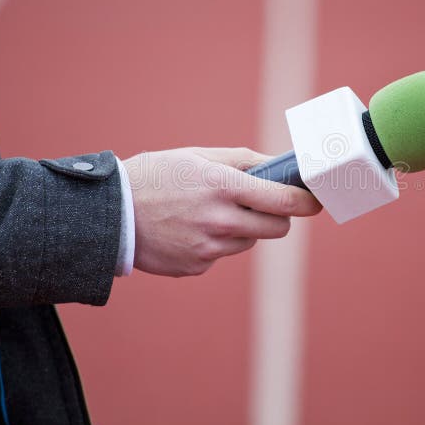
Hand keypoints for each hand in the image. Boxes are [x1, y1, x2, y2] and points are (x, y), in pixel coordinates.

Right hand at [121, 147, 321, 276]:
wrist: (110, 213)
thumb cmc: (156, 176)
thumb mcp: (198, 157)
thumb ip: (242, 160)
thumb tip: (278, 164)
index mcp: (223, 187)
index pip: (283, 201)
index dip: (306, 203)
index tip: (314, 202)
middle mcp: (220, 220)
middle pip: (276, 228)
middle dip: (277, 216)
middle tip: (263, 205)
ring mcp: (208, 248)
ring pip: (249, 241)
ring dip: (242, 228)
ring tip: (209, 212)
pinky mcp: (196, 267)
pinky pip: (221, 255)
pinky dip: (215, 243)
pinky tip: (189, 229)